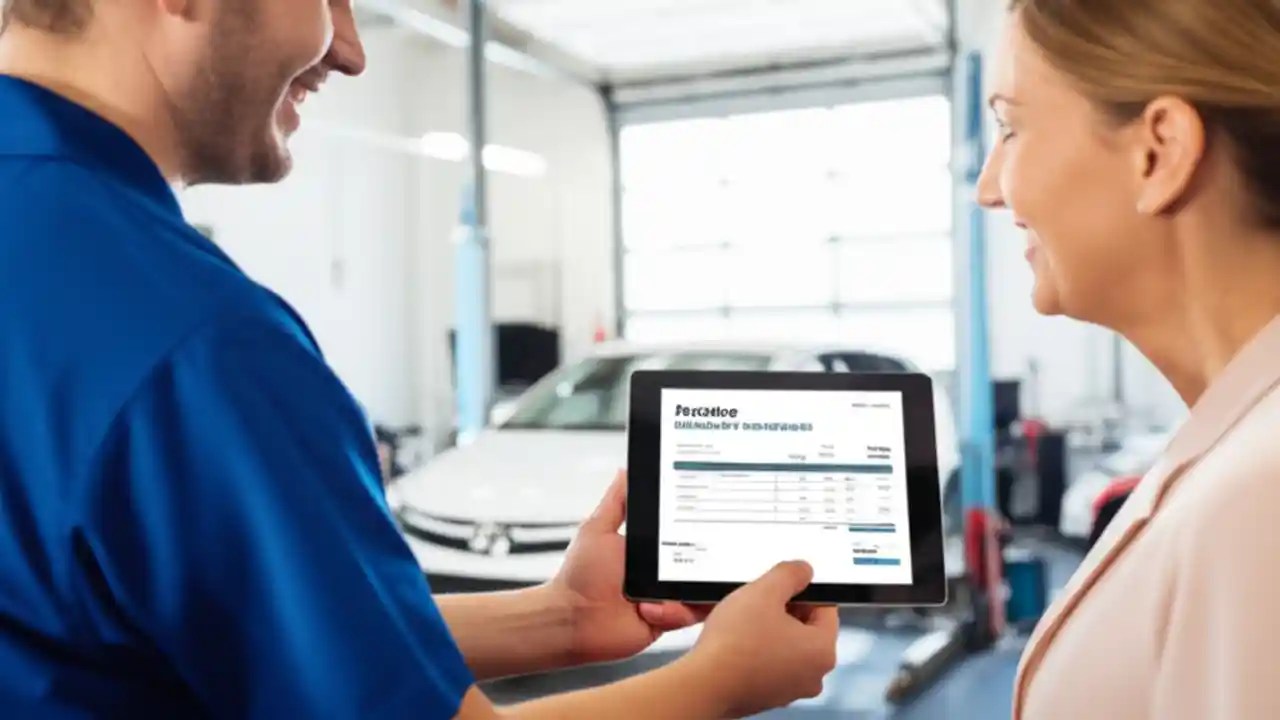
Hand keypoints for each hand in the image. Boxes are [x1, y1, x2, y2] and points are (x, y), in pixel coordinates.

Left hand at [545, 472, 708, 665]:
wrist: (570, 620)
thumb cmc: (579, 576)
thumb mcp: (598, 529)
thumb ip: (616, 501)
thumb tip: (626, 470)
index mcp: (649, 549)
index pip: (685, 535)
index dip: (700, 529)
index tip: (710, 520)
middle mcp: (661, 572)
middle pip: (700, 562)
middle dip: (706, 560)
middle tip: (706, 558)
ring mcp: (666, 596)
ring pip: (700, 589)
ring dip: (688, 591)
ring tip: (665, 592)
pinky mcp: (667, 620)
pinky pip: (690, 614)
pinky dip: (675, 611)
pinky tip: (649, 609)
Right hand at [684, 561, 838, 717]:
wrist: (704, 685)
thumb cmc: (735, 643)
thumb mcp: (764, 591)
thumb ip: (790, 575)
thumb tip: (803, 571)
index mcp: (822, 651)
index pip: (825, 609)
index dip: (801, 591)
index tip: (780, 588)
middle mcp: (813, 676)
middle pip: (806, 629)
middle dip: (784, 612)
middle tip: (758, 603)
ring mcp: (790, 690)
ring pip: (786, 648)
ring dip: (770, 631)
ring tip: (744, 622)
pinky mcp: (767, 697)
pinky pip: (769, 665)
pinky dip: (758, 652)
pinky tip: (736, 644)